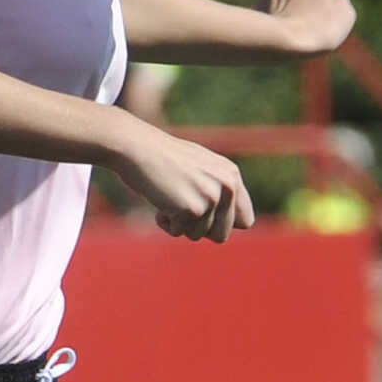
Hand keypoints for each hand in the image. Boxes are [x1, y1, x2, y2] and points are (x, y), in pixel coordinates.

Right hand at [109, 115, 254, 243]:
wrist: (136, 147)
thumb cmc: (161, 156)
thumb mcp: (198, 168)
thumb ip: (217, 189)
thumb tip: (229, 224)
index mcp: (231, 175)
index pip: (245, 220)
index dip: (223, 224)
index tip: (203, 217)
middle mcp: (227, 186)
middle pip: (222, 234)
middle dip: (199, 229)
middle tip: (181, 210)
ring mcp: (211, 198)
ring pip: (198, 235)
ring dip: (179, 224)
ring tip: (167, 199)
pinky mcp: (192, 209)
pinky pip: (178, 232)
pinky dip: (165, 222)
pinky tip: (158, 201)